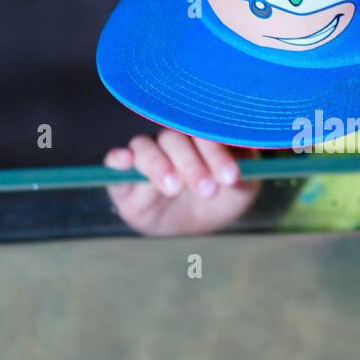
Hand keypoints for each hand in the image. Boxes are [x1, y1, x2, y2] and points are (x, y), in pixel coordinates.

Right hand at [103, 130, 261, 235]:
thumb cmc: (222, 198)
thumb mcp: (242, 191)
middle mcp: (171, 142)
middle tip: (207, 189)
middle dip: (192, 164)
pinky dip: (117, 158)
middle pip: (174, 138)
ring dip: (158, 164)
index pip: (205, 131)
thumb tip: (244, 163)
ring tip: (174, 187)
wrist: (198, 228)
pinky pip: (114, 161)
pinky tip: (124, 161)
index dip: (217, 153)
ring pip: (144, 146)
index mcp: (200, 136)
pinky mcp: (123, 180)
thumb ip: (245, 175)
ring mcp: (146, 158)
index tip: (232, 177)